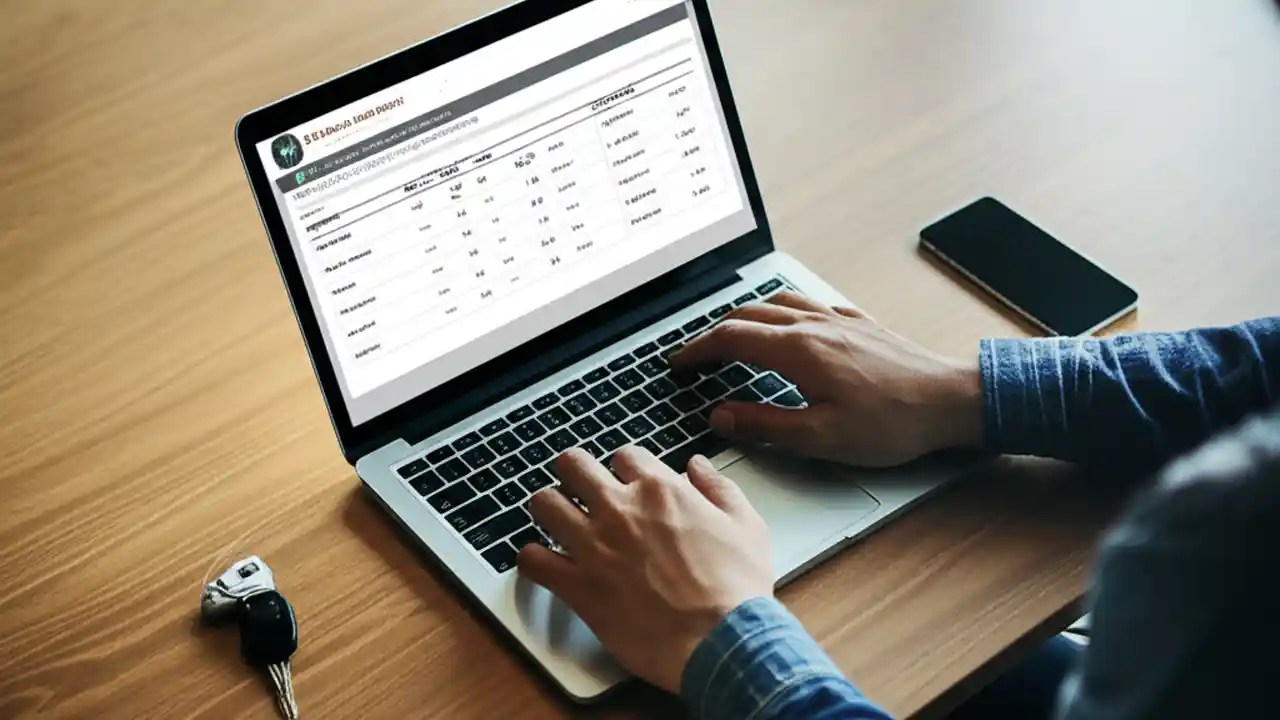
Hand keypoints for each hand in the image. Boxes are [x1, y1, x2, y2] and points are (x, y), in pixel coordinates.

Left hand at [517, 448, 771, 693]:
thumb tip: (698, 465)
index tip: (626, 483)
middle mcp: (620, 510)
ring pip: (544, 504)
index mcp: (660, 490)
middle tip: (578, 489)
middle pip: (573, 465)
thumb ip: (718, 487)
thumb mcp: (746, 525)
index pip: (624, 455)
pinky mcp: (578, 586)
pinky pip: (532, 561)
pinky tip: (544, 564)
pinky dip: (533, 560)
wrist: (722, 642)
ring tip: (556, 522)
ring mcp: (594, 547)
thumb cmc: (736, 589)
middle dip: (573, 473)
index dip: (625, 468)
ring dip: (549, 509)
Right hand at [671, 291, 982, 466]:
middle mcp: (814, 326)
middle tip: (697, 354)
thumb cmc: (892, 423)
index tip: (678, 362)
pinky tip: (790, 325)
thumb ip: (764, 426)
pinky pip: (809, 304)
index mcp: (798, 351)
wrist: (951, 400)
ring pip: (778, 302)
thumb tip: (721, 416)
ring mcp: (838, 320)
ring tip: (733, 334)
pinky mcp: (860, 324)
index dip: (697, 350)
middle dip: (715, 332)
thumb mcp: (820, 438)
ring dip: (747, 315)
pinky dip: (784, 311)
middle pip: (748, 315)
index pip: (731, 339)